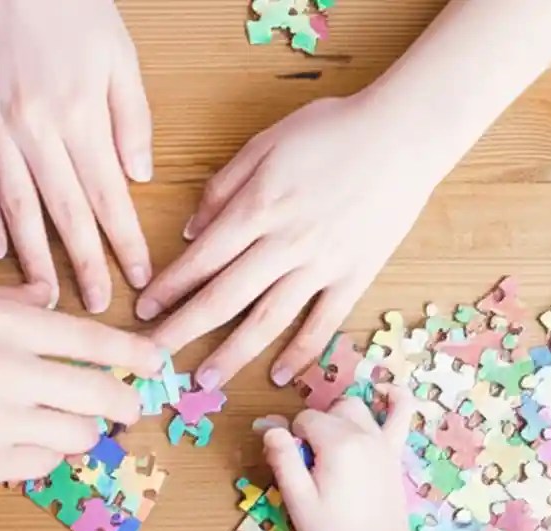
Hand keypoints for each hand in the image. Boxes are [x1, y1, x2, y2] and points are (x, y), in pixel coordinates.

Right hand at [0, 0, 153, 312]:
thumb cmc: (68, 8)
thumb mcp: (118, 56)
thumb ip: (130, 119)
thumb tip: (138, 176)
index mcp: (79, 115)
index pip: (108, 196)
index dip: (124, 242)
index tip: (139, 279)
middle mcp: (35, 130)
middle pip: (65, 213)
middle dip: (84, 265)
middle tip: (98, 307)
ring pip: (17, 208)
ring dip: (35, 258)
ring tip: (49, 298)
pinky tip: (0, 253)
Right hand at [0, 283, 162, 491]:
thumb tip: (48, 296)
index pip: (90, 339)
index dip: (133, 353)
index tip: (157, 362)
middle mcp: (7, 372)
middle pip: (101, 395)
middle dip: (126, 402)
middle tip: (129, 405)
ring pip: (76, 436)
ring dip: (80, 430)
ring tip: (64, 423)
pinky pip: (39, 466)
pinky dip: (42, 455)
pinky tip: (23, 442)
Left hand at [137, 93, 447, 388]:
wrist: (406, 134)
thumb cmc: (334, 130)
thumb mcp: (266, 142)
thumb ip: (224, 188)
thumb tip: (192, 233)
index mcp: (258, 208)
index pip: (201, 260)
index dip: (168, 289)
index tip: (143, 311)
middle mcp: (285, 243)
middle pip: (223, 298)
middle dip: (183, 331)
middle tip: (155, 357)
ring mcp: (322, 264)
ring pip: (267, 320)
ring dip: (232, 354)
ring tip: (206, 380)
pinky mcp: (355, 276)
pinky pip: (324, 323)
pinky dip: (301, 352)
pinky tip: (279, 374)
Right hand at [262, 390, 416, 530]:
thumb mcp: (298, 500)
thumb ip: (284, 459)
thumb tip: (270, 428)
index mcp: (336, 443)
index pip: (304, 420)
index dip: (292, 439)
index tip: (294, 466)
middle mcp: (362, 434)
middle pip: (327, 412)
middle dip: (312, 428)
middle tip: (308, 463)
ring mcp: (382, 441)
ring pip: (355, 407)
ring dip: (338, 416)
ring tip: (329, 442)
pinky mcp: (394, 452)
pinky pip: (402, 414)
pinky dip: (396, 398)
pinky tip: (386, 391)